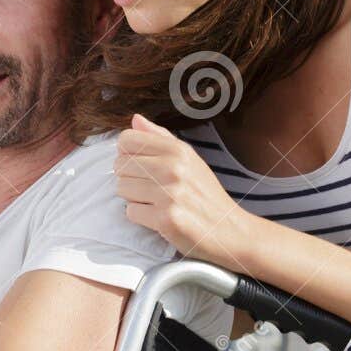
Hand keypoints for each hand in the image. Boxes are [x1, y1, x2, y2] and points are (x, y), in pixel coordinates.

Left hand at [115, 113, 252, 267]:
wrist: (230, 230)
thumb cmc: (205, 195)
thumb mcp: (190, 160)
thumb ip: (160, 138)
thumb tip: (135, 119)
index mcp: (178, 150)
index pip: (127, 139)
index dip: (127, 154)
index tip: (140, 165)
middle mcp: (173, 168)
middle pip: (120, 165)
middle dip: (130, 179)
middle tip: (151, 189)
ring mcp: (169, 194)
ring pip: (122, 189)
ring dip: (135, 199)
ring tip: (157, 202)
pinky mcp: (166, 219)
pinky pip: (131, 212)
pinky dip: (141, 217)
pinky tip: (160, 217)